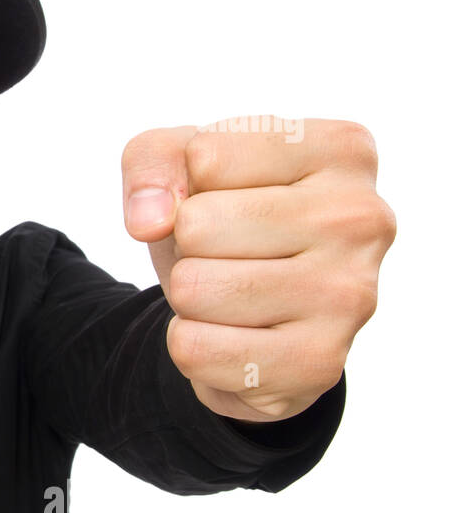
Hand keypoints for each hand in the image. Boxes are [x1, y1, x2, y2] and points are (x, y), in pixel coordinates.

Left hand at [121, 117, 395, 422]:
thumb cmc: (225, 220)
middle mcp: (362, 218)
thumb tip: (149, 220)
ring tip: (229, 292)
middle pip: (197, 225)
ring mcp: (348, 295)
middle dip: (186, 245)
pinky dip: (193, 345)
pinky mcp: (318, 362)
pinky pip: (195, 350)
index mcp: (341, 150)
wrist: (255, 314)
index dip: (188, 185)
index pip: (205, 156)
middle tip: (225, 254)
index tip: (223, 198)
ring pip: (193, 290)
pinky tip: (235, 335)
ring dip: (189, 297)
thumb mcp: (181, 167)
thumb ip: (151, 161)